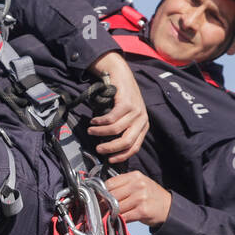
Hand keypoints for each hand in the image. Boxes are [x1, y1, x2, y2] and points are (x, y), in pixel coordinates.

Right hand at [85, 48, 148, 162]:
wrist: (119, 74)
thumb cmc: (120, 97)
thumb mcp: (125, 116)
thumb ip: (122, 130)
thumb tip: (110, 148)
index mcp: (143, 125)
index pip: (135, 147)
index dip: (121, 156)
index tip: (109, 160)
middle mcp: (142, 119)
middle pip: (127, 142)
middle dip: (111, 148)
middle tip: (98, 149)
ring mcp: (136, 111)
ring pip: (116, 130)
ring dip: (100, 132)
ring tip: (91, 130)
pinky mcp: (127, 103)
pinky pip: (111, 118)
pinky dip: (100, 122)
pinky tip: (94, 121)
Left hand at [105, 171, 171, 225]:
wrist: (169, 207)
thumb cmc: (150, 196)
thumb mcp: (138, 184)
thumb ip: (123, 186)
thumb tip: (102, 195)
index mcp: (135, 176)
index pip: (110, 183)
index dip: (102, 192)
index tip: (99, 199)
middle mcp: (138, 185)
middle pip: (111, 195)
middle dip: (104, 204)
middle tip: (101, 209)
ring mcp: (141, 198)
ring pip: (116, 206)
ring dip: (111, 213)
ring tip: (110, 215)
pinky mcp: (142, 211)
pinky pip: (124, 216)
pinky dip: (119, 220)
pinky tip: (119, 220)